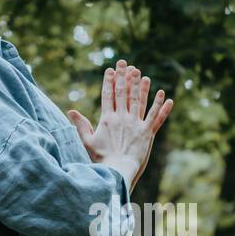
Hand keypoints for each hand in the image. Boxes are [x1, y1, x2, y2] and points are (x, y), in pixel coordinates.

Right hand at [68, 59, 172, 193]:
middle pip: (123, 93)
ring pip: (139, 101)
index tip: (110, 70)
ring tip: (141, 74)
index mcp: (107, 119)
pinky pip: (155, 116)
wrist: (117, 171)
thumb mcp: (87, 141)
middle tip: (125, 63)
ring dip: (141, 86)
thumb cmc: (101, 159)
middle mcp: (122, 118)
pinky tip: (163, 94)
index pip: (108, 95)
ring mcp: (135, 125)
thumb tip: (71, 111)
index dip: (109, 81)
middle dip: (123, 77)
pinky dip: (160, 105)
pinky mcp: (147, 133)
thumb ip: (81, 125)